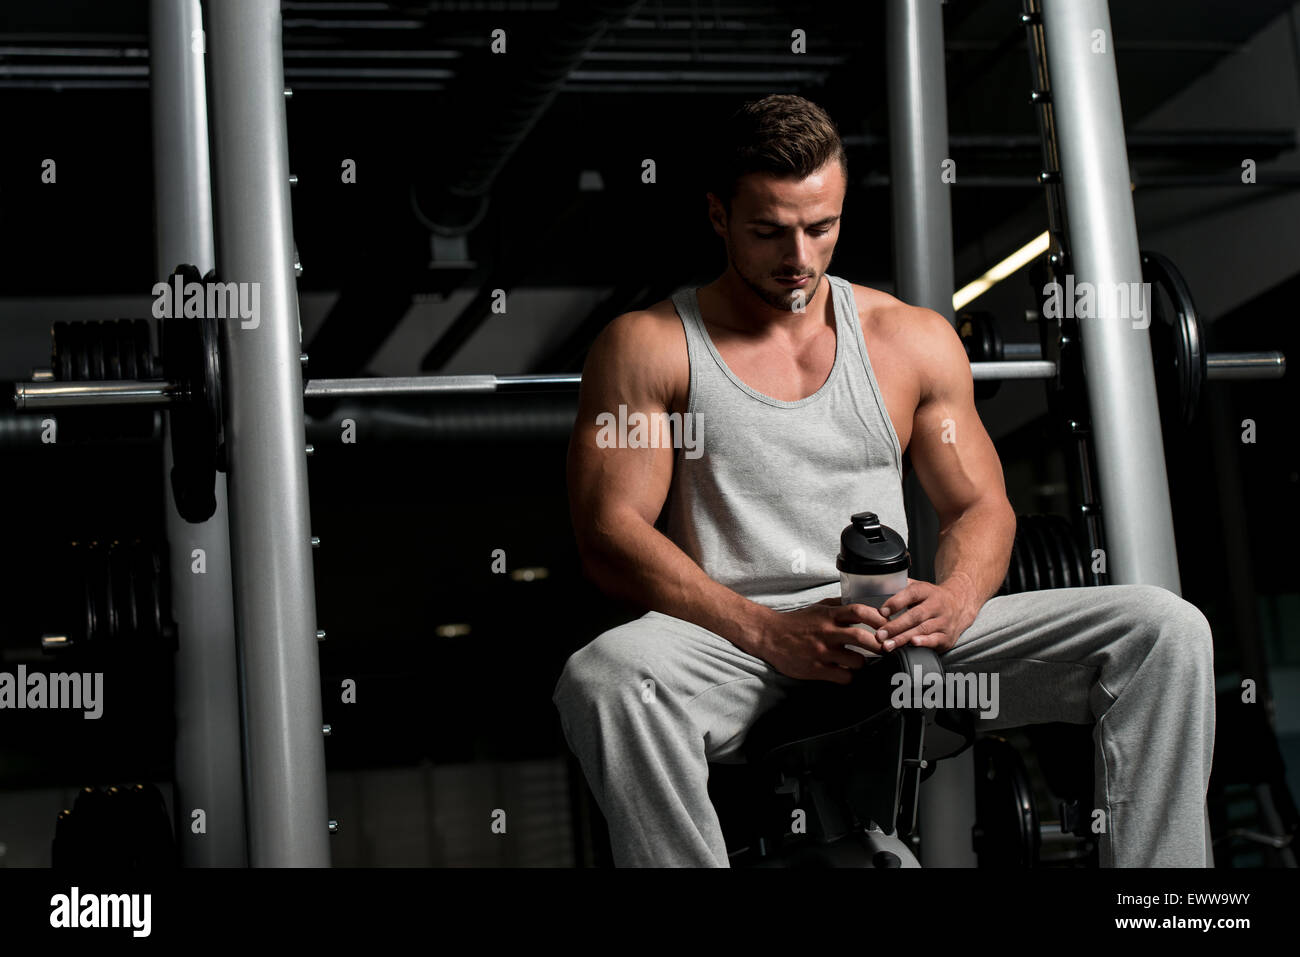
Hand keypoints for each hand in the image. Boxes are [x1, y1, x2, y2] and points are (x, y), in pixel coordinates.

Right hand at [754, 599, 890, 684]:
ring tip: (859, 661)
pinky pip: (843, 676)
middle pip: (862, 637)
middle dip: (879, 644)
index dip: (878, 618)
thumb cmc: (797, 622)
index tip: (887, 625)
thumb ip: (839, 606)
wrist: (770, 636)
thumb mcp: (818, 608)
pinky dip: (849, 676)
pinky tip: (845, 672)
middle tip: (885, 648)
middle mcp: (826, 632)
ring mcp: (821, 652)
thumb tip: (863, 603)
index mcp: (829, 615)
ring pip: (856, 661)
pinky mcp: (816, 669)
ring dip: (863, 662)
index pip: (859, 611)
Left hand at [875, 578, 976, 653]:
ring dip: (904, 638)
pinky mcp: (947, 636)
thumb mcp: (919, 588)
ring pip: (923, 629)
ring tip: (888, 644)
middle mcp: (937, 605)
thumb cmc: (931, 598)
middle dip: (895, 626)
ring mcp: (943, 621)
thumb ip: (900, 588)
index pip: (911, 594)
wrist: (959, 605)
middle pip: (915, 615)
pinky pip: (935, 640)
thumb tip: (878, 586)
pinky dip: (924, 643)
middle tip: (880, 634)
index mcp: (926, 591)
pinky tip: (912, 644)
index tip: (882, 611)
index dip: (896, 602)